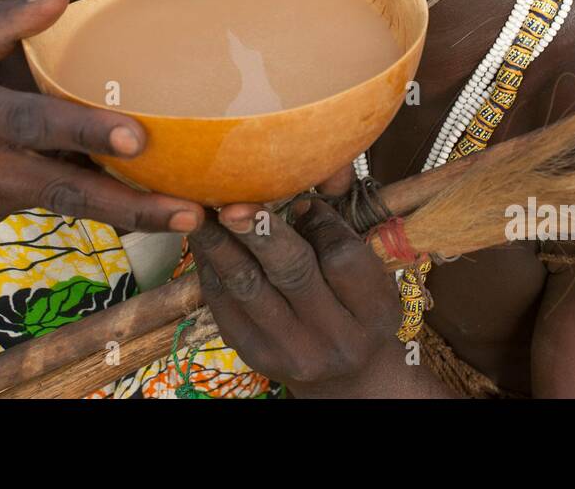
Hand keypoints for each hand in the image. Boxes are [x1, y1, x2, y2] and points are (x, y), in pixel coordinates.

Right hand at [0, 0, 205, 249]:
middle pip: (63, 186)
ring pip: (64, 203)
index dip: (85, 130)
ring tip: (187, 214)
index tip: (139, 138)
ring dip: (125, 211)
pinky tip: (136, 198)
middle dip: (129, 203)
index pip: (33, 122)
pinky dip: (89, 199)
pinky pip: (45, 204)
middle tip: (188, 210)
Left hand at [188, 198, 434, 397]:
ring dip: (220, 244)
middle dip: (259, 232)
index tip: (303, 199)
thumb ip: (343, 237)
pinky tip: (203, 237)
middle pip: (292, 273)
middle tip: (234, 203)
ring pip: (248, 287)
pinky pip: (223, 303)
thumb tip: (298, 200)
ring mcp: (289, 350)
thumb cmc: (359, 309)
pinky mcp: (252, 353)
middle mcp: (333, 338)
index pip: (342, 259)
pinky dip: (210, 265)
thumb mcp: (373, 276)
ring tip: (201, 212)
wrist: (344, 375)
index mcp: (372, 312)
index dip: (319, 222)